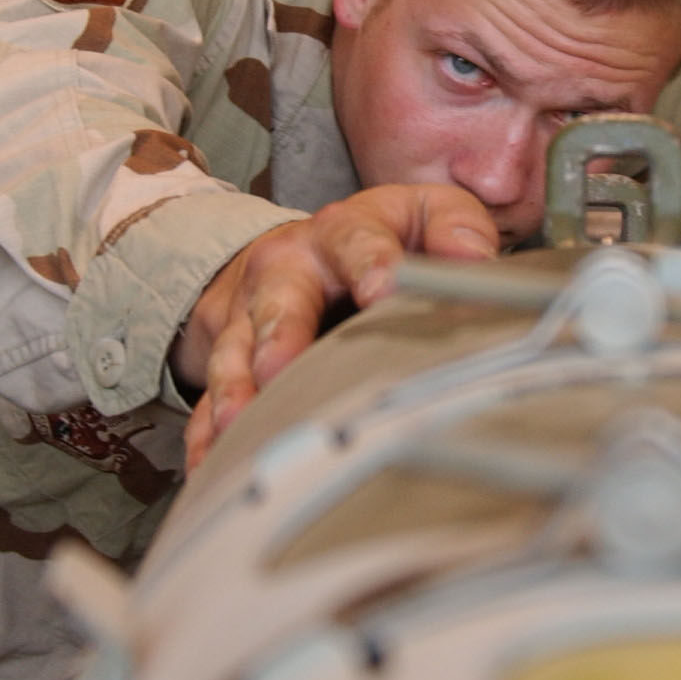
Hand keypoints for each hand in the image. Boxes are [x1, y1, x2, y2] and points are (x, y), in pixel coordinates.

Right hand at [178, 184, 497, 466]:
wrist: (294, 252)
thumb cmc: (374, 240)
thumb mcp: (421, 214)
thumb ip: (455, 229)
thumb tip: (473, 259)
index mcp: (340, 231)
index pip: (355, 239)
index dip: (371, 263)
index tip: (383, 291)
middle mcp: (286, 270)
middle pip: (279, 300)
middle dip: (279, 334)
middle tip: (279, 367)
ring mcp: (249, 318)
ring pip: (235, 354)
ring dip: (234, 390)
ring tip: (239, 423)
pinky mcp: (228, 360)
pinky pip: (207, 403)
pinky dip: (207, 437)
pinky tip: (211, 465)